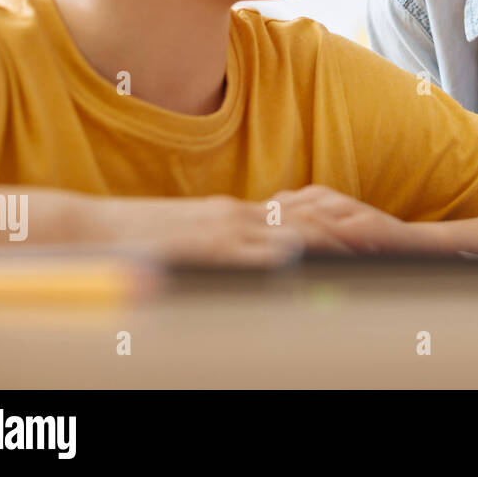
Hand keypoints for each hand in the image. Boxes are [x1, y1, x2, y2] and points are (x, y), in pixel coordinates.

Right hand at [77, 186, 427, 265]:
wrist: (88, 230)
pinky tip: (310, 262)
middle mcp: (240, 215)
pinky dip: (283, 255)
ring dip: (333, 241)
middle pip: (311, 219)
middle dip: (351, 229)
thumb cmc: (141, 242)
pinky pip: (251, 250)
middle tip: (389, 238)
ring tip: (370, 251)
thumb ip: (230, 246)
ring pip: (293, 230)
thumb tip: (266, 263)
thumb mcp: (195, 240)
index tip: (374, 230)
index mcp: (239, 213)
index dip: (341, 222)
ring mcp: (224, 229)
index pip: (303, 214)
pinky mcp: (203, 245)